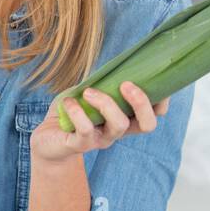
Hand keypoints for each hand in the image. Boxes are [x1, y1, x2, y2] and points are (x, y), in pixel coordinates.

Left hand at [32, 81, 169, 163]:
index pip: (154, 115)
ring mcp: (100, 140)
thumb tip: (115, 65)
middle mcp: (117, 131)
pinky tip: (69, 102)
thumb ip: (101, 82)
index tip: (153, 79)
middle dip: (142, 102)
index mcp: (125, 119)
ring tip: (89, 92)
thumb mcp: (87, 92)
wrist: (47, 138)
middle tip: (126, 84)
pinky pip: (85, 129)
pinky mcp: (80, 145)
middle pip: (147, 124)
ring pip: (119, 125)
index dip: (162, 100)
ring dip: (106, 103)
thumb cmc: (71, 112)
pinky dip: (77, 112)